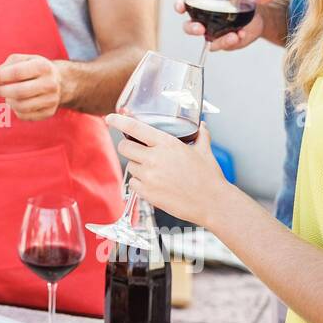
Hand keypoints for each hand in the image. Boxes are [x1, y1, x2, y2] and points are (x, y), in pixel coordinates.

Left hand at [0, 54, 63, 120]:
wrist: (59, 81)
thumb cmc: (33, 68)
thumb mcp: (21, 61)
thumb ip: (2, 67)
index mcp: (42, 66)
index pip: (16, 73)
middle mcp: (50, 83)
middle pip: (18, 92)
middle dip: (0, 90)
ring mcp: (51, 100)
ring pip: (20, 106)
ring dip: (7, 100)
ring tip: (7, 94)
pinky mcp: (49, 112)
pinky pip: (24, 115)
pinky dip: (15, 109)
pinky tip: (18, 101)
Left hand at [104, 114, 231, 225]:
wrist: (212, 203)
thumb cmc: (209, 177)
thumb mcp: (205, 151)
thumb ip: (200, 136)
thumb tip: (202, 126)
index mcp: (166, 144)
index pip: (134, 127)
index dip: (119, 121)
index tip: (110, 118)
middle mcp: (154, 158)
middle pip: (124, 147)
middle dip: (128, 147)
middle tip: (137, 150)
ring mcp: (149, 177)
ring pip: (129, 166)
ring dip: (137, 166)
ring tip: (155, 171)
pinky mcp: (147, 193)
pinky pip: (133, 183)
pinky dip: (139, 183)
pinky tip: (154, 184)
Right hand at [174, 0, 274, 53]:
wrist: (257, 16)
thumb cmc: (244, 1)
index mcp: (203, 3)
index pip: (185, 4)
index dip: (180, 6)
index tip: (181, 7)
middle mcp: (204, 20)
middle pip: (189, 27)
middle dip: (192, 29)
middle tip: (200, 29)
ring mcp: (213, 33)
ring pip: (208, 41)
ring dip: (220, 40)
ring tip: (233, 36)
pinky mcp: (224, 43)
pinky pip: (224, 45)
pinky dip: (232, 41)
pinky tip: (241, 35)